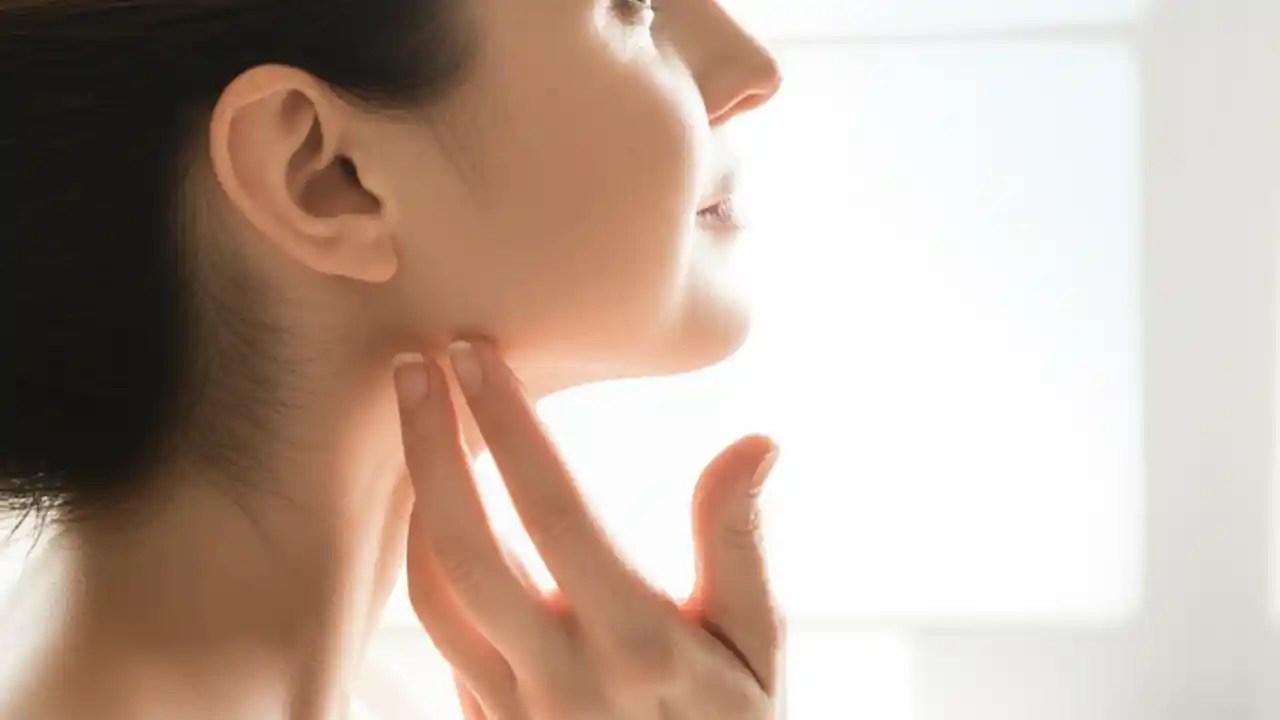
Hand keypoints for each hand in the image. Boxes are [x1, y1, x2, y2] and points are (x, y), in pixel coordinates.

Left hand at [392, 338, 784, 718]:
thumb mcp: (757, 648)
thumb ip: (739, 546)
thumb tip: (754, 441)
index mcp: (638, 643)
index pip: (555, 513)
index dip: (510, 427)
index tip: (477, 353)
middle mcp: (562, 677)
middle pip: (465, 549)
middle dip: (429, 448)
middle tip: (411, 364)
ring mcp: (514, 709)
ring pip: (434, 593)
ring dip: (414, 499)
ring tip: (418, 419)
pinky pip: (439, 631)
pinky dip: (425, 557)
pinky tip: (433, 504)